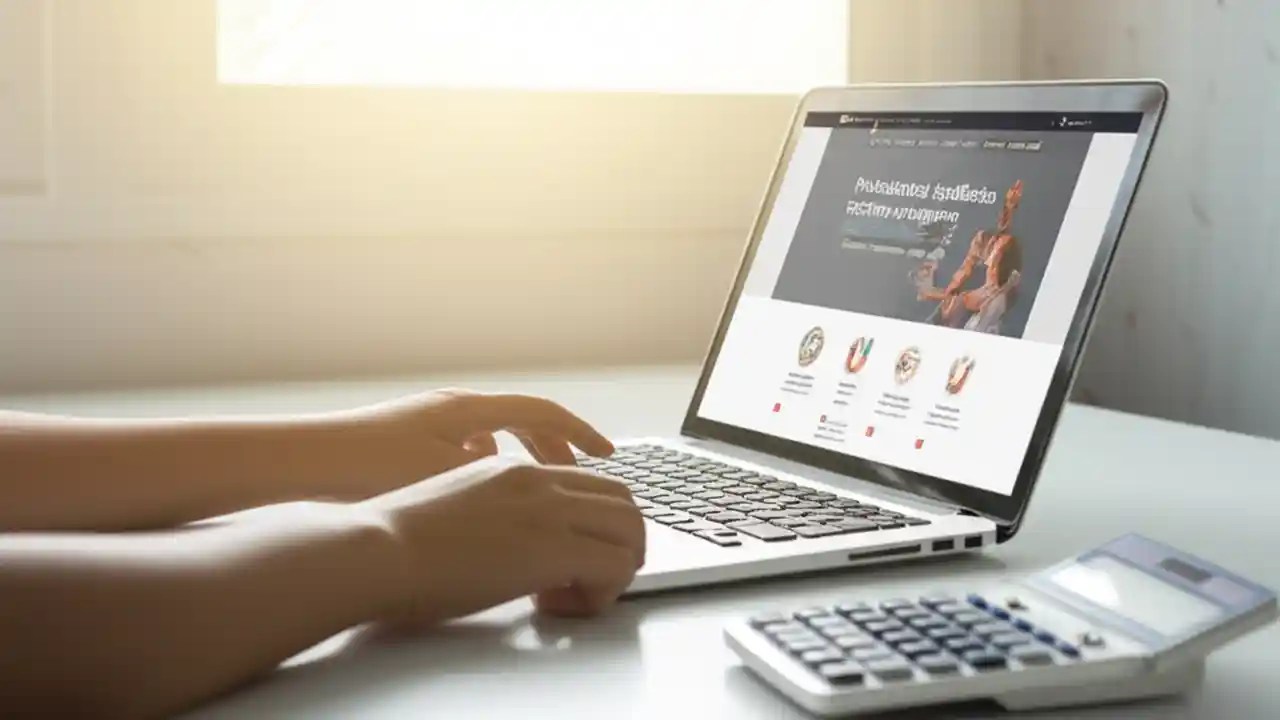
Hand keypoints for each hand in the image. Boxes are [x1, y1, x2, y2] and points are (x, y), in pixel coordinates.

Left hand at [346, 389, 615, 488]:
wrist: (295, 465)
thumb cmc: (365, 470)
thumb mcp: (446, 479)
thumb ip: (496, 480)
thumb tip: (533, 485)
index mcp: (468, 410)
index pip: (543, 412)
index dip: (580, 434)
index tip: (606, 454)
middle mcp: (449, 408)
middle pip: (518, 420)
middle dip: (551, 448)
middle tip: (572, 476)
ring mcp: (424, 423)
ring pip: (487, 436)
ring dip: (514, 458)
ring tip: (525, 489)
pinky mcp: (401, 442)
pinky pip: (458, 449)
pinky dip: (478, 467)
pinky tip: (470, 496)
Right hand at [364, 455, 643, 621]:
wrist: (377, 549)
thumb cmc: (396, 543)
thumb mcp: (457, 511)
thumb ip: (494, 516)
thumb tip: (508, 545)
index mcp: (515, 471)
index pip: (589, 485)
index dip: (591, 527)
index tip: (566, 561)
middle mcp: (540, 481)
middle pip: (623, 500)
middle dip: (620, 544)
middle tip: (587, 580)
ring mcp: (549, 509)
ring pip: (631, 527)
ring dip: (617, 567)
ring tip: (576, 596)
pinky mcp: (553, 546)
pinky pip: (615, 565)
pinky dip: (603, 592)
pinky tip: (558, 607)